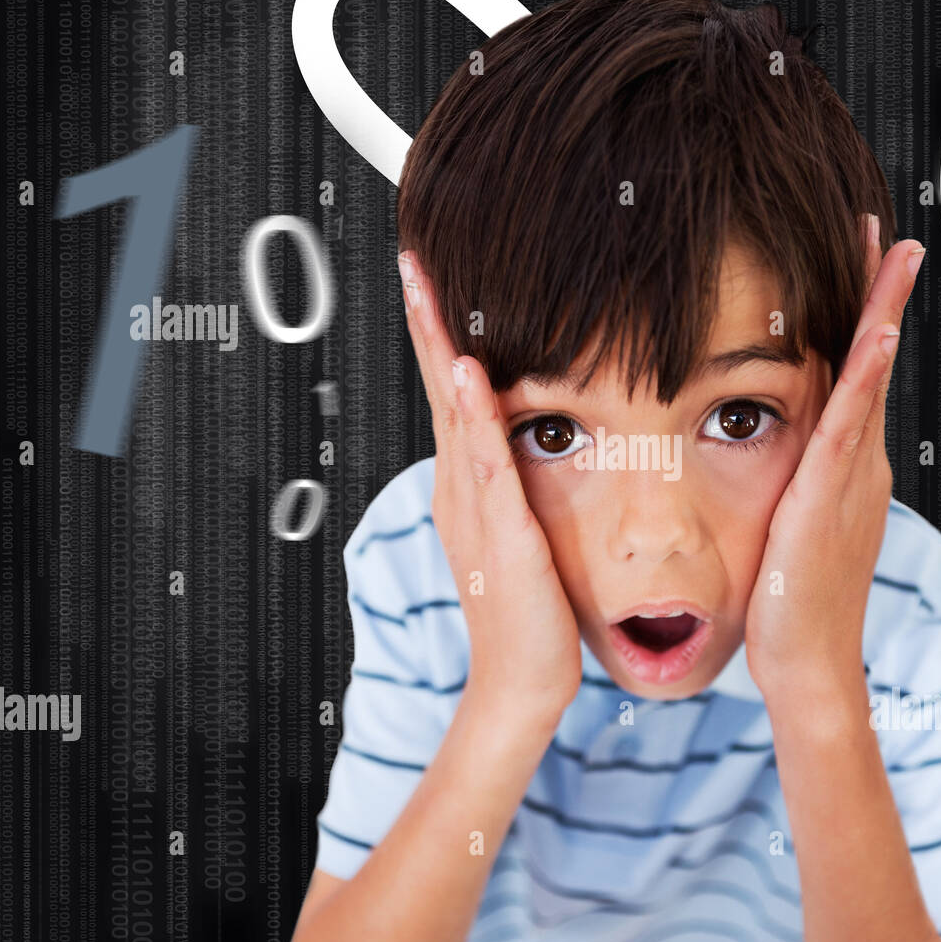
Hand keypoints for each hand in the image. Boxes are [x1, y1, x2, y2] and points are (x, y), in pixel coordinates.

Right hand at [398, 251, 583, 722]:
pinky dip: (475, 417)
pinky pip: (487, 465)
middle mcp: (459, 489)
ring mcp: (473, 510)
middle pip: (437, 388)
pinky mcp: (499, 534)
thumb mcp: (517, 531)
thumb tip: (522, 441)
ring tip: (427, 290)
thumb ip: (513, 483)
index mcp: (466, 484)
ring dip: (438, 348)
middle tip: (414, 261)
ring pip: (452, 413)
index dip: (437, 336)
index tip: (432, 283)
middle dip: (425, 321)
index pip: (449, 394)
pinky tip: (470, 375)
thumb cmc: (526, 611)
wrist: (520, 680)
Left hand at [744, 217, 923, 714]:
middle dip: (882, 297)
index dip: (864, 320)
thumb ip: (790, 486)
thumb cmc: (795, 603)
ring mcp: (852, 479)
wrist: (809, 663)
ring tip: (893, 256)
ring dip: (881, 314)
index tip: (866, 268)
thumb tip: (773, 460)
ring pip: (868, 381)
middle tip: (892, 237)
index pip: (855, 377)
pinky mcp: (829, 498)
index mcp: (844, 468)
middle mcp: (858, 464)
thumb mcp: (791, 528)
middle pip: (872, 363)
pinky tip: (875, 334)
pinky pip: (848, 427)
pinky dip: (866, 379)